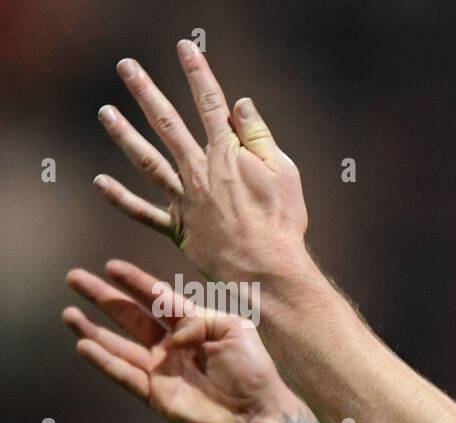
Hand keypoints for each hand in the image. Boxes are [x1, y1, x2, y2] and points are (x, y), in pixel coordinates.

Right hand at [63, 260, 304, 422]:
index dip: (136, 283)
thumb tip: (170, 331)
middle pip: (132, 317)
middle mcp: (174, 346)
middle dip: (104, 298)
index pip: (159, 298)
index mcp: (196, 326)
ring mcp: (163, 371)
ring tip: (68, 313)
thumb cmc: (254, 372)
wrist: (259, 416)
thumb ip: (199, 319)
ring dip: (94, 330)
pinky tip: (83, 346)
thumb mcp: (235, 330)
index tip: (111, 266)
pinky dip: (104, 361)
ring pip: (120, 346)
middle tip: (75, 278)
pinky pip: (124, 375)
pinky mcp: (157, 395)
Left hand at [93, 41, 308, 282]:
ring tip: (104, 111)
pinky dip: (121, 198)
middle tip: (126, 67)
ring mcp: (184, 199)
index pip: (209, 104)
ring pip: (147, 161)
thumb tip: (240, 103)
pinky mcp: (179, 228)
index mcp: (228, 154)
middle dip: (145, 92)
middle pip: (167, 123)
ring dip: (124, 135)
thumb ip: (258, 136)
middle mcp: (199, 171)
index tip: (185, 48)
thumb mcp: (283, 172)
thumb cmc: (281, 222)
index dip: (197, 73)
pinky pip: (143, 212)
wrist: (266, 269)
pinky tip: (99, 182)